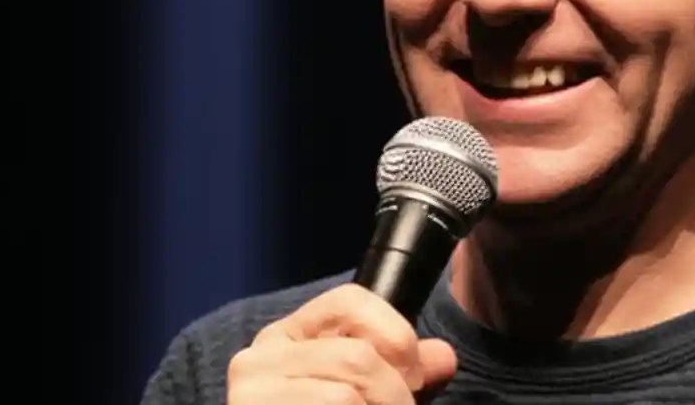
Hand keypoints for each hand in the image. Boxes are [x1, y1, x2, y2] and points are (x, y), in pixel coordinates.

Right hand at [227, 283, 458, 403]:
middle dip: (395, 394)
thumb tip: (444, 357)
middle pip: (357, 356)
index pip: (349, 300)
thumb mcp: (366, 395)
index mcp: (287, 336)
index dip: (395, 334)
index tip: (411, 377)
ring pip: (345, 396)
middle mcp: (259, 357)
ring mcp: (251, 395)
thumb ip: (402, 375)